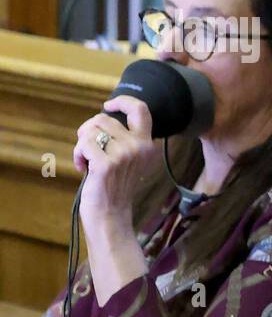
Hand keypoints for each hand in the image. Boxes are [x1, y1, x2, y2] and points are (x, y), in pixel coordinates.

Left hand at [73, 96, 160, 233]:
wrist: (110, 215)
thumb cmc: (113, 187)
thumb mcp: (127, 159)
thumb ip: (123, 138)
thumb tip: (102, 117)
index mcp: (147, 145)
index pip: (141, 110)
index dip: (123, 101)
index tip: (109, 105)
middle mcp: (140, 147)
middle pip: (103, 118)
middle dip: (88, 130)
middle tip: (87, 147)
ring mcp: (125, 155)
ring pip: (91, 130)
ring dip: (82, 144)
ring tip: (87, 161)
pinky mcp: (107, 164)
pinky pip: (83, 144)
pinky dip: (78, 155)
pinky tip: (83, 168)